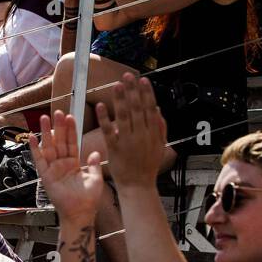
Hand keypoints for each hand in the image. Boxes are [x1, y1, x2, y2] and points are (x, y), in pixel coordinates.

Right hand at [27, 110, 106, 223]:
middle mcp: (62, 164)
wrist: (80, 213)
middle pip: (59, 141)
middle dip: (59, 126)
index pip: (72, 143)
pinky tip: (32, 137)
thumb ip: (94, 165)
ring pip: (49, 147)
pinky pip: (39, 160)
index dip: (71, 130)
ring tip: (44, 118)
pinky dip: (35, 149)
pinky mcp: (46, 176)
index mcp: (74, 164)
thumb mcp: (95, 179)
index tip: (71, 117)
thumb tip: (94, 153)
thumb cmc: (88, 200)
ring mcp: (53, 169)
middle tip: (58, 112)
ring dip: (46, 132)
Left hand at [94, 74, 169, 188]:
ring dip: (120, 99)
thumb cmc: (148, 166)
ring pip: (124, 116)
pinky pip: (109, 130)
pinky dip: (105, 118)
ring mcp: (128, 141)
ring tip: (116, 85)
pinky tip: (101, 105)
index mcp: (152, 133)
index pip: (149, 108)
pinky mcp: (115, 148)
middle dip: (133, 91)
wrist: (138, 186)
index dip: (146, 93)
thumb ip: (160, 127)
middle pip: (137, 108)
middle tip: (128, 76)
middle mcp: (141, 135)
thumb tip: (158, 109)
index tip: (143, 80)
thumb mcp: (160, 146)